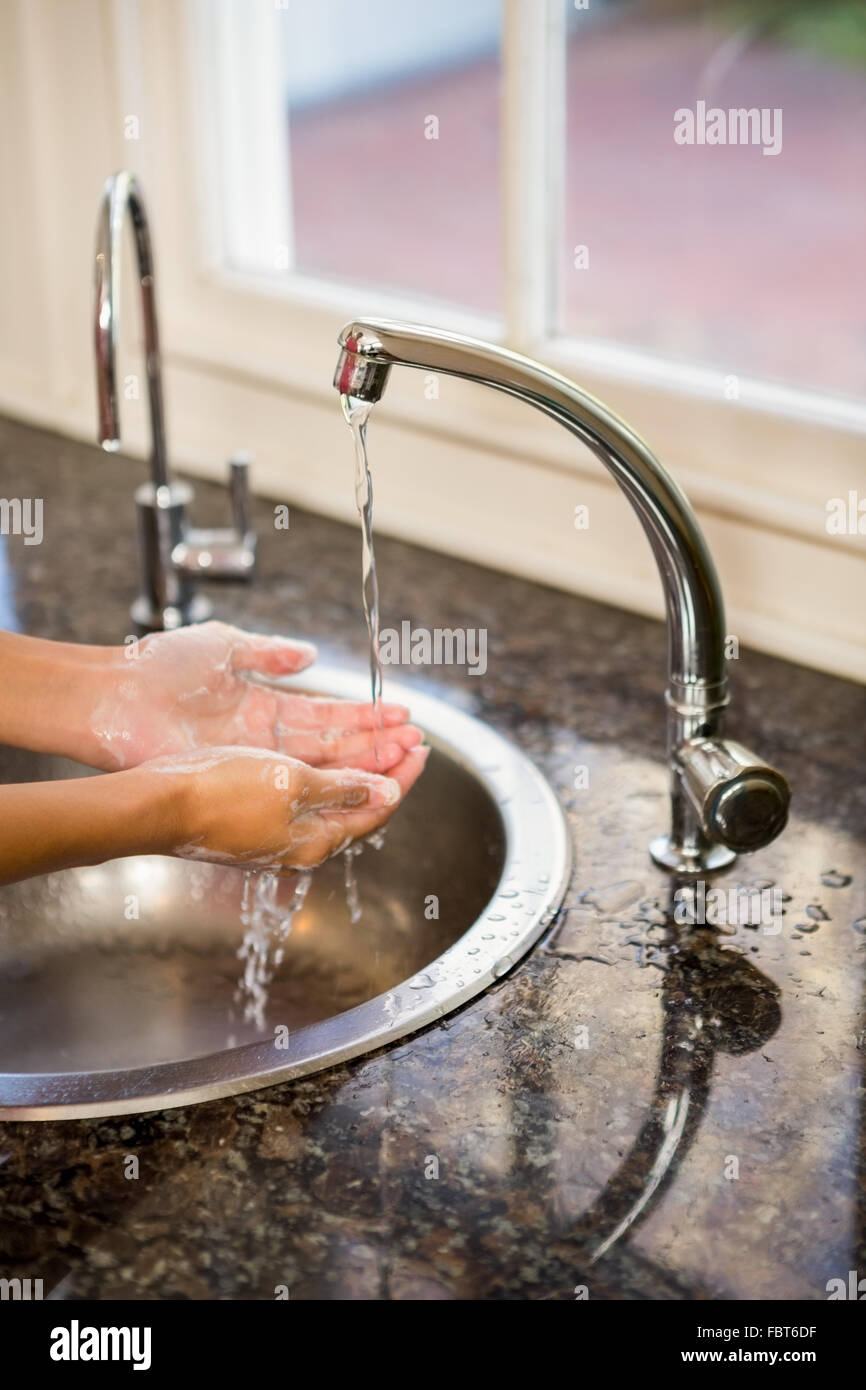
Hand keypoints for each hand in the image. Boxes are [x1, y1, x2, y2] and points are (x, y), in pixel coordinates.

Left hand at [90, 621, 419, 772]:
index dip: (365, 715)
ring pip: (322, 764)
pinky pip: (295, 780)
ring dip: (365, 761)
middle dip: (377, 742)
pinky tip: (364, 777)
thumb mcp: (223, 646)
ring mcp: (255, 759)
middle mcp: (264, 737)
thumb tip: (309, 655)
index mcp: (262, 704)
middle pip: (333, 743)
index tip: (401, 715)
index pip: (325, 713)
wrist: (114, 698)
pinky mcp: (240, 776)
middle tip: (418, 743)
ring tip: (405, 757)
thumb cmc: (158, 668)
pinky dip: (331, 779)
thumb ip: (269, 653)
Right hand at [148, 743, 429, 871]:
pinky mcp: (250, 817)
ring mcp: (273, 832)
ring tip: (377, 737)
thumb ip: (343, 789)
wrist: (157, 805)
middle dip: (385, 769)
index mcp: (315, 841)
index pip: (376, 810)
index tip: (420, 746)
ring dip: (356, 767)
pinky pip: (301, 794)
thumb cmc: (221, 792)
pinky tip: (324, 751)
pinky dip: (323, 770)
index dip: (402, 776)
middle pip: (357, 806)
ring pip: (329, 798)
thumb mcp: (293, 783)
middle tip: (407, 737)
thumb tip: (387, 792)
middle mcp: (299, 843)